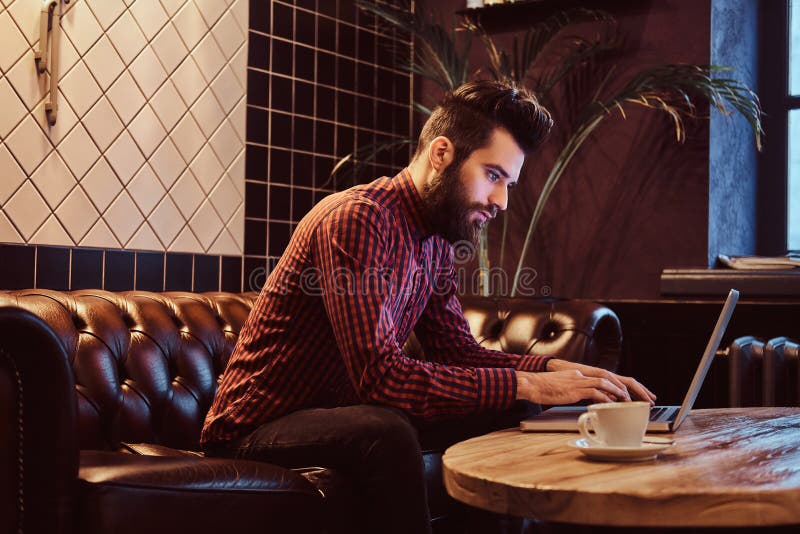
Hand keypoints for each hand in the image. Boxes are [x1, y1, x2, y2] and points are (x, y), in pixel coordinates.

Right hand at [515, 369, 630, 404]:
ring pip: (604, 383)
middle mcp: (580, 375)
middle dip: (622, 387)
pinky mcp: (574, 389)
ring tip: (626, 400)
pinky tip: (610, 403)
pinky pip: (594, 391)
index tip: (623, 393)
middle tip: (631, 396)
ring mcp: (577, 381)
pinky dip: (604, 397)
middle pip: (607, 378)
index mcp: (577, 375)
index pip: (601, 377)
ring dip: (617, 391)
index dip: (614, 384)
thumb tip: (586, 400)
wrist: (531, 384)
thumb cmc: (543, 388)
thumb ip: (574, 391)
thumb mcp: (562, 388)